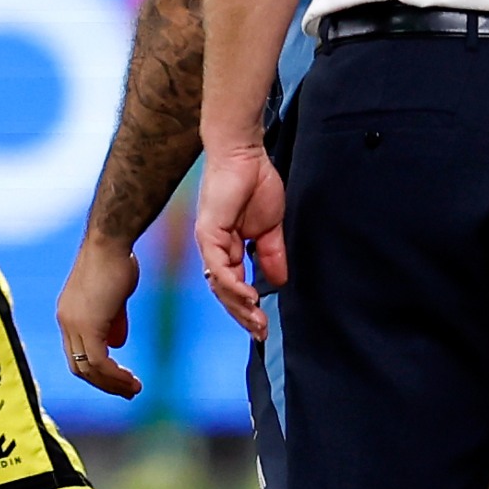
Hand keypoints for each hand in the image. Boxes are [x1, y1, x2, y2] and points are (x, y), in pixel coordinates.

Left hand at [57, 236, 145, 397]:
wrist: (110, 243)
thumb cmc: (116, 262)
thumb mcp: (114, 297)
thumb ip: (113, 321)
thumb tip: (116, 344)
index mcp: (68, 315)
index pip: (76, 354)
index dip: (96, 372)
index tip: (118, 380)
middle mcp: (65, 322)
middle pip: (78, 367)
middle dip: (103, 384)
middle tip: (127, 392)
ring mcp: (73, 324)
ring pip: (88, 369)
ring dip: (112, 384)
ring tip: (134, 390)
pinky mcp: (87, 325)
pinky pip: (98, 362)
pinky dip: (115, 376)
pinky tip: (132, 380)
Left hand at [191, 140, 285, 335]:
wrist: (245, 156)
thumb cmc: (255, 184)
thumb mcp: (270, 228)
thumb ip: (271, 254)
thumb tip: (279, 280)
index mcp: (228, 248)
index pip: (235, 286)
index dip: (248, 308)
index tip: (264, 326)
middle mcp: (214, 249)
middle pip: (224, 292)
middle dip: (243, 315)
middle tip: (261, 333)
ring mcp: (209, 242)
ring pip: (219, 284)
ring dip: (239, 305)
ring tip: (257, 320)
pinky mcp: (209, 232)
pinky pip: (218, 266)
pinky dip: (233, 283)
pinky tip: (248, 296)